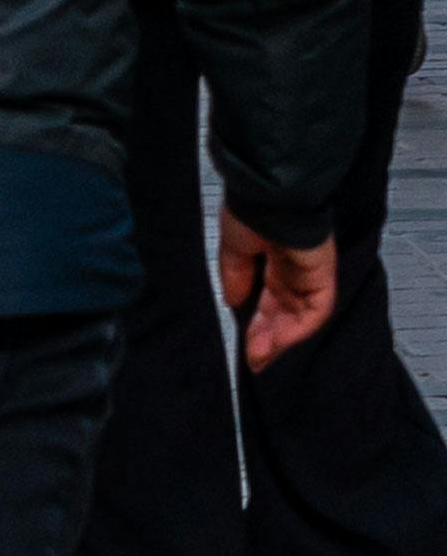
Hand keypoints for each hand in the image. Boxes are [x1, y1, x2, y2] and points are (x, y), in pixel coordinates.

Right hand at [219, 215, 342, 368]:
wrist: (272, 196)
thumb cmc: (252, 211)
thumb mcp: (233, 247)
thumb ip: (235, 276)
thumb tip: (235, 302)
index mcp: (270, 259)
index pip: (268, 300)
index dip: (257, 325)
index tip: (246, 347)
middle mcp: (291, 271)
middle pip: (284, 313)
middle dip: (268, 339)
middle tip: (255, 360)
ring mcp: (308, 276)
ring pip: (298, 317)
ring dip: (280, 340)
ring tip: (261, 357)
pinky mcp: (322, 278)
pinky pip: (314, 311)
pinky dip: (297, 330)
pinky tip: (277, 342)